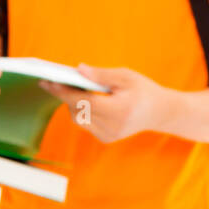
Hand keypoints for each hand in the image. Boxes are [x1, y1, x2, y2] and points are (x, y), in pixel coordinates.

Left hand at [39, 64, 168, 142]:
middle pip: (77, 110)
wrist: (160, 112)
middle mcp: (113, 126)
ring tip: (71, 87)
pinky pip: (85, 123)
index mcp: (119, 110)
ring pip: (78, 118)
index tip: (48, 81)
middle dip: (66, 94)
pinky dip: (81, 110)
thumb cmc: (143, 90)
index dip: (64, 91)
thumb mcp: (125, 76)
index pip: (84, 101)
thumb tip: (78, 70)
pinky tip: (83, 99)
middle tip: (58, 79)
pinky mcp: (106, 138)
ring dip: (72, 102)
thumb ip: (100, 75)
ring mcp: (109, 135)